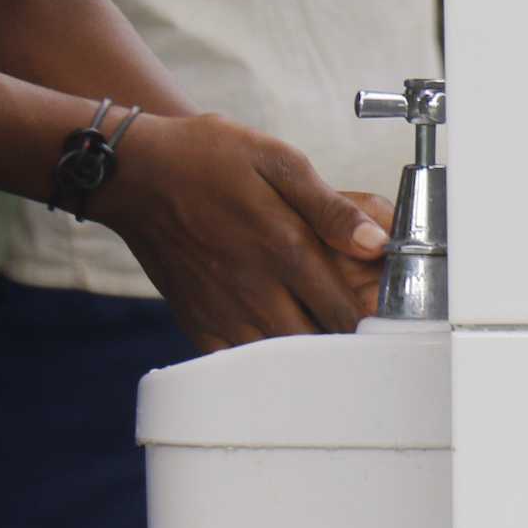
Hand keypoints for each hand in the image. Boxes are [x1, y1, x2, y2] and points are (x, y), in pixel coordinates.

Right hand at [102, 114, 391, 351]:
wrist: (136, 174)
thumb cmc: (208, 158)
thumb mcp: (276, 161)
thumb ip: (329, 206)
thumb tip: (377, 242)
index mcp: (286, 247)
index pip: (347, 310)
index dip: (376, 324)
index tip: (391, 321)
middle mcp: (257, 289)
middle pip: (319, 344)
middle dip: (348, 345)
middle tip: (367, 337)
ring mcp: (225, 312)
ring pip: (282, 361)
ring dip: (309, 359)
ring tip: (328, 343)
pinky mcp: (198, 323)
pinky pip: (236, 366)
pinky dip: (263, 368)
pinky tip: (278, 350)